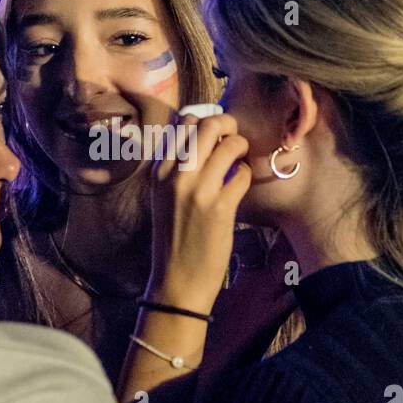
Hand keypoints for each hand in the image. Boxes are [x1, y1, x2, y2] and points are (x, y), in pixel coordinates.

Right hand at [146, 113, 250, 315]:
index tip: (213, 132)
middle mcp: (175, 176)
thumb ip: (176, 169)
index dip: (203, 121)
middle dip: (226, 124)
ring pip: (229, 145)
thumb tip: (203, 139)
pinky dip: (245, 174)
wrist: (176, 281)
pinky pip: (242, 174)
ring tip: (239, 158)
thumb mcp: (163, 198)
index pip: (182, 124)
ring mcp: (198, 191)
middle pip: (207, 125)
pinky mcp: (220, 208)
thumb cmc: (173, 238)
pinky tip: (239, 185)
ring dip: (240, 147)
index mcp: (158, 172)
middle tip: (233, 136)